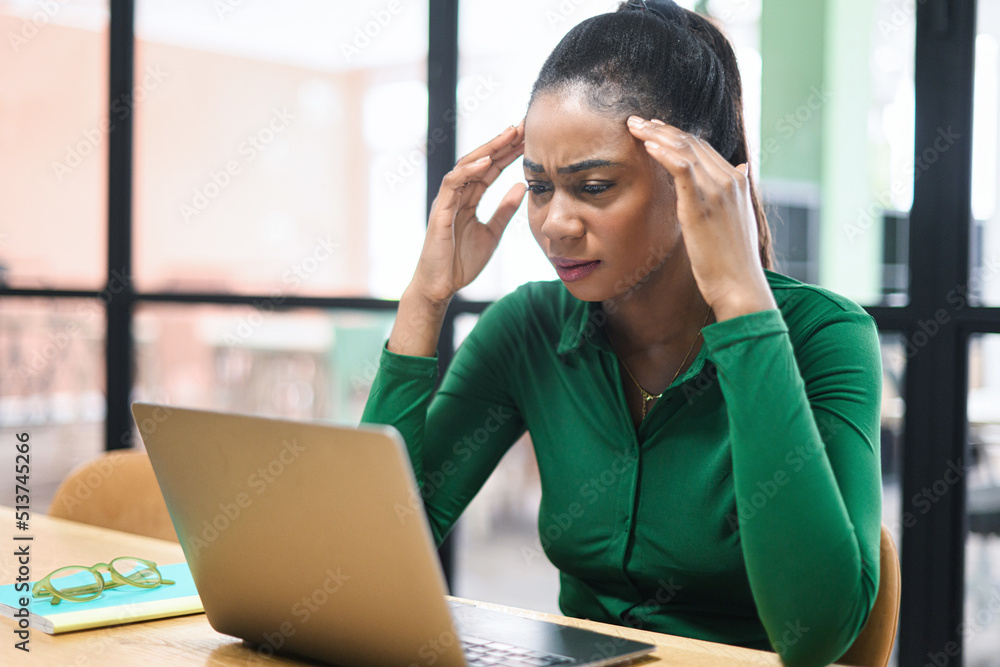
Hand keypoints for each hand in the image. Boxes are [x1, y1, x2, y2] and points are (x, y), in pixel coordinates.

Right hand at [410, 121, 526, 304]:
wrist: (441, 286)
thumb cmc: (461, 262)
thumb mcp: (492, 233)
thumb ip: (505, 210)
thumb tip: (523, 187)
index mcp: (468, 199)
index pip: (490, 169)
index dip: (508, 153)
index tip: (528, 138)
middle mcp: (457, 194)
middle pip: (480, 161)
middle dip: (501, 143)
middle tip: (522, 125)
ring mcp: (447, 201)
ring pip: (466, 166)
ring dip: (487, 149)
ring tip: (507, 135)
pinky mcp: (440, 211)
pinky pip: (452, 184)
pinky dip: (468, 171)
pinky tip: (485, 161)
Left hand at [626, 116, 775, 320]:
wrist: (740, 286)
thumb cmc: (732, 261)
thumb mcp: (736, 221)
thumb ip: (733, 195)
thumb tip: (741, 170)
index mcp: (738, 182)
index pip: (703, 148)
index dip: (676, 135)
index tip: (653, 129)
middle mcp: (730, 180)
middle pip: (692, 143)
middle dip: (662, 128)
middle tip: (637, 120)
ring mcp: (718, 191)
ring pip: (685, 149)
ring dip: (656, 134)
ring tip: (635, 126)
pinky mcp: (702, 205)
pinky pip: (682, 168)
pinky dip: (663, 152)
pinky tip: (646, 145)